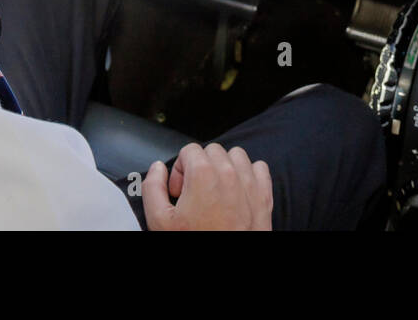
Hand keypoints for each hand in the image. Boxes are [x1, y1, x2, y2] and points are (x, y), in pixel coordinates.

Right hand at [141, 143, 272, 230]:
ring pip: (236, 156)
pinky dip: (248, 175)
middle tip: (194, 193)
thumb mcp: (159, 221)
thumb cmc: (195, 242)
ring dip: (225, 168)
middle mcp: (229, 173)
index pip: (189, 150)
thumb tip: (158, 169)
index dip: (180, 169)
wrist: (221, 269)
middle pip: (212, 151)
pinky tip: (237, 191)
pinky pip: (259, 168)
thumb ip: (153, 188)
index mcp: (203, 174)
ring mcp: (249, 183)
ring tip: (215, 191)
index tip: (180, 189)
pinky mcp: (264, 196)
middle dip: (200, 167)